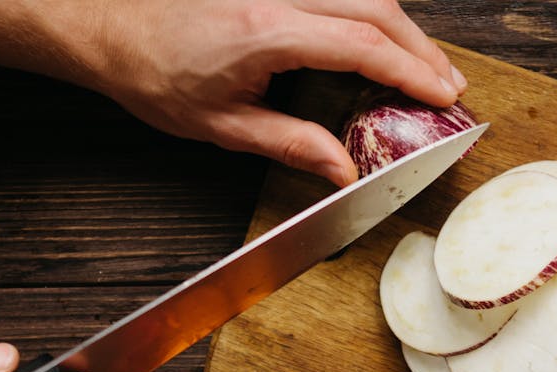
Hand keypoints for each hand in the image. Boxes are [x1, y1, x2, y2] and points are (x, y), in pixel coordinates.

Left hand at [79, 0, 467, 185]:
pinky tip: (381, 39)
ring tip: (423, 67)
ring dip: (400, 27)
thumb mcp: (222, 125)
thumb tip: (343, 170)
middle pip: (374, 6)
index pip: (360, 44)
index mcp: (266, 32)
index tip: (443, 95)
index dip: (410, 70)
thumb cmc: (153, 73)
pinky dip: (370, 13)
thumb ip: (292, 144)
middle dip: (420, 47)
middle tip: (447, 85)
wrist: (109, 26)